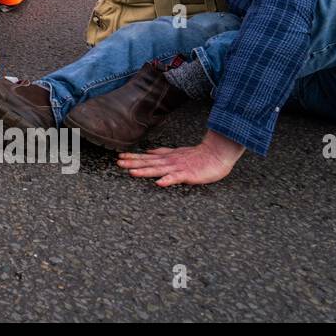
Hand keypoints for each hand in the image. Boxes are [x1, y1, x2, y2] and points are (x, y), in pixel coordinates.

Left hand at [116, 130, 245, 186]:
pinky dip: (168, 180)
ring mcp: (178, 168)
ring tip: (131, 172)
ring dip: (145, 171)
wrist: (217, 154)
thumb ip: (163, 153)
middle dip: (132, 163)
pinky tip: (159, 183)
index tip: (119, 157)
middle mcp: (169, 162)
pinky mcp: (188, 175)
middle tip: (118, 163)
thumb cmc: (199, 156)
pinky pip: (176, 178)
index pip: (147, 157)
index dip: (133, 157)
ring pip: (158, 170)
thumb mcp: (177, 152)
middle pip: (148, 162)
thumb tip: (148, 152)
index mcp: (167, 157)